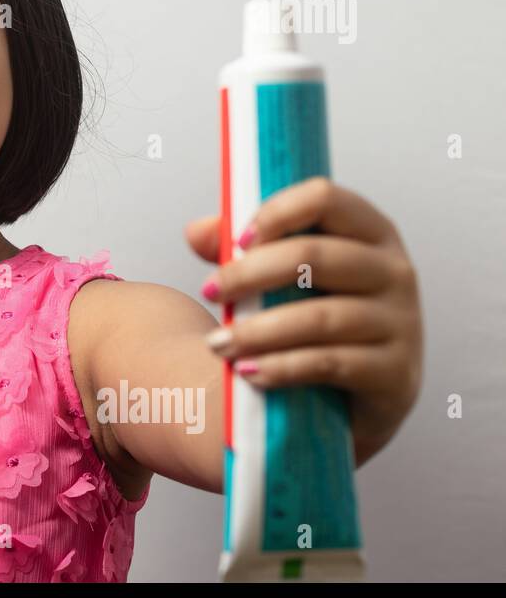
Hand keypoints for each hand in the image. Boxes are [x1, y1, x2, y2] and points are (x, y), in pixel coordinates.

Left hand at [185, 176, 423, 464]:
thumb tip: (196, 232)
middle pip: (315, 256)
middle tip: (210, 292)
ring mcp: (402, 323)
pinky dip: (282, 367)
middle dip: (250, 275)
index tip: (237, 242)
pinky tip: (249, 371)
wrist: (357, 399)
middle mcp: (394, 270)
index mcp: (369, 232)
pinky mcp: (396, 373)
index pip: (325, 198)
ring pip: (319, 317)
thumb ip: (243, 251)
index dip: (276, 214)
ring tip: (217, 344)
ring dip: (257, 331)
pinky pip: (330, 363)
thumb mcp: (284, 280)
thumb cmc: (317, 323)